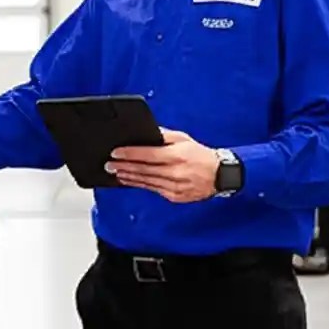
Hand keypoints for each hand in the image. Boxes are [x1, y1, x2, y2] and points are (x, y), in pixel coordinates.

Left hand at [105, 130, 219, 202]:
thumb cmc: (200, 155)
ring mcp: (174, 186)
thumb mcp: (183, 138)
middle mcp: (174, 172)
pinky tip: (130, 181)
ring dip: (128, 177)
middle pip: (143, 170)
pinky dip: (140, 185)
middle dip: (123, 167)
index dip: (129, 154)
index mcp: (176, 156)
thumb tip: (146, 133)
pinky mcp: (174, 196)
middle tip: (109, 164)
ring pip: (146, 182)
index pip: (147, 154)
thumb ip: (163, 136)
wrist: (220, 175)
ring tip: (116, 173)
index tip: (116, 152)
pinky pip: (153, 190)